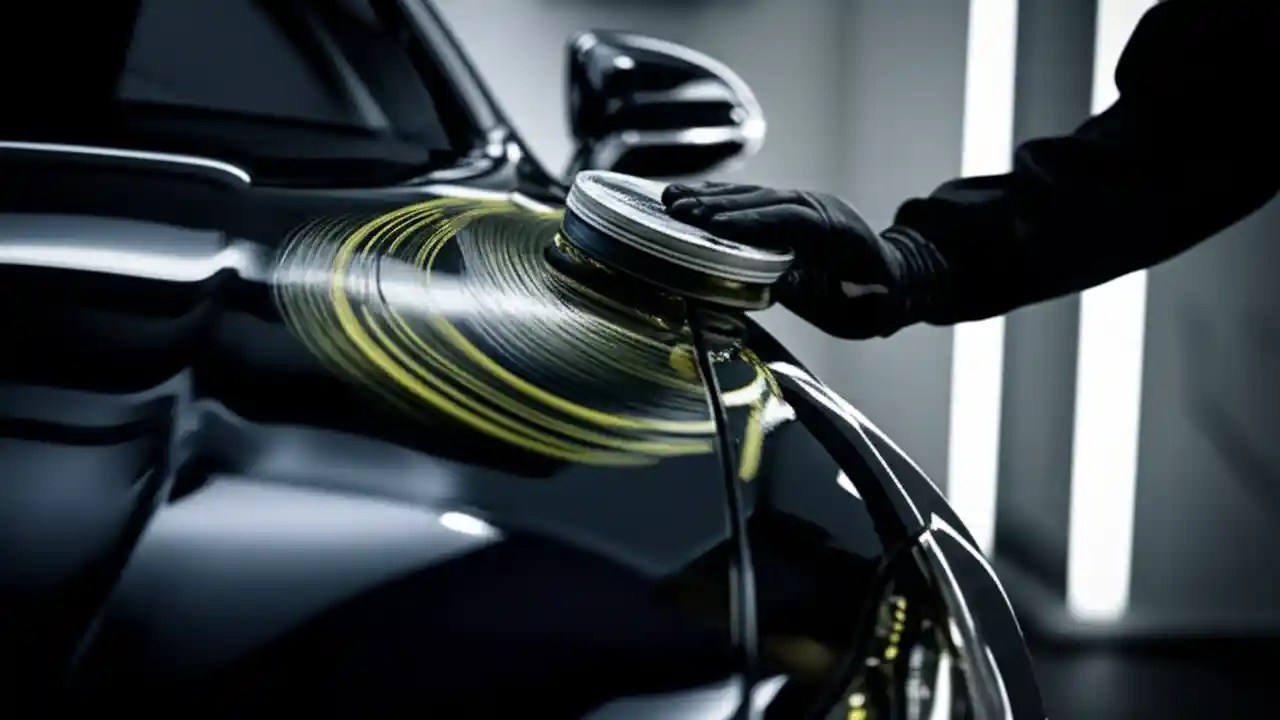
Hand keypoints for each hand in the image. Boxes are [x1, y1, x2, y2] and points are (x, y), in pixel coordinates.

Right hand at [662, 182, 947, 338]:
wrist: (895, 280)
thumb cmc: (873, 299)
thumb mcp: (846, 302)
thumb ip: (810, 289)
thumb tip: (772, 283)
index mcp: (836, 228)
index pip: (787, 218)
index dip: (749, 221)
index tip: (713, 223)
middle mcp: (817, 207)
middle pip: (763, 200)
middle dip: (718, 205)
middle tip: (678, 209)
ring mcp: (804, 204)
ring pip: (753, 196)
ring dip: (710, 198)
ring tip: (672, 200)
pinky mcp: (789, 210)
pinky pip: (752, 201)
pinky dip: (720, 200)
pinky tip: (691, 199)